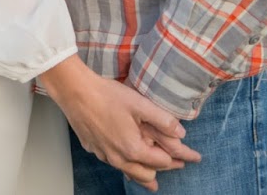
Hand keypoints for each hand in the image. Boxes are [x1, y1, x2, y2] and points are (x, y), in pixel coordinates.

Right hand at [40, 58, 196, 191]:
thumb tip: (181, 133)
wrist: (74, 91)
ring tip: (153, 176)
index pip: (163, 162)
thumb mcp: (139, 104)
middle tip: (175, 162)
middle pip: (147, 175)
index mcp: (133, 148)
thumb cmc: (106, 95)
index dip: (180, 159)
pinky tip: (126, 155)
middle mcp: (118, 157)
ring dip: (143, 172)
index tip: (191, 157)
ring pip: (129, 172)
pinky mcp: (93, 149)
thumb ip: (163, 120)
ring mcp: (104, 155)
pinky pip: (115, 163)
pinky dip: (125, 163)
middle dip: (162, 170)